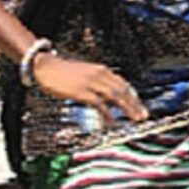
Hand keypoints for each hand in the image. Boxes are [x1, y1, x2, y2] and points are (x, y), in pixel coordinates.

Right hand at [31, 53, 147, 125]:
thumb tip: (108, 96)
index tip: (140, 107)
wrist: (45, 66)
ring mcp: (91, 83)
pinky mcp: (81, 91)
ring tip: (135, 119)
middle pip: (123, 90)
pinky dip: (107, 114)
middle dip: (134, 104)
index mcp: (101, 70)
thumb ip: (97, 82)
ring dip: (127, 108)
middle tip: (143, 116)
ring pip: (115, 96)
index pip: (123, 84)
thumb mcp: (85, 74)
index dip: (133, 96)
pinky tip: (112, 123)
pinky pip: (99, 104)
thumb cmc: (63, 72)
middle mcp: (99, 74)